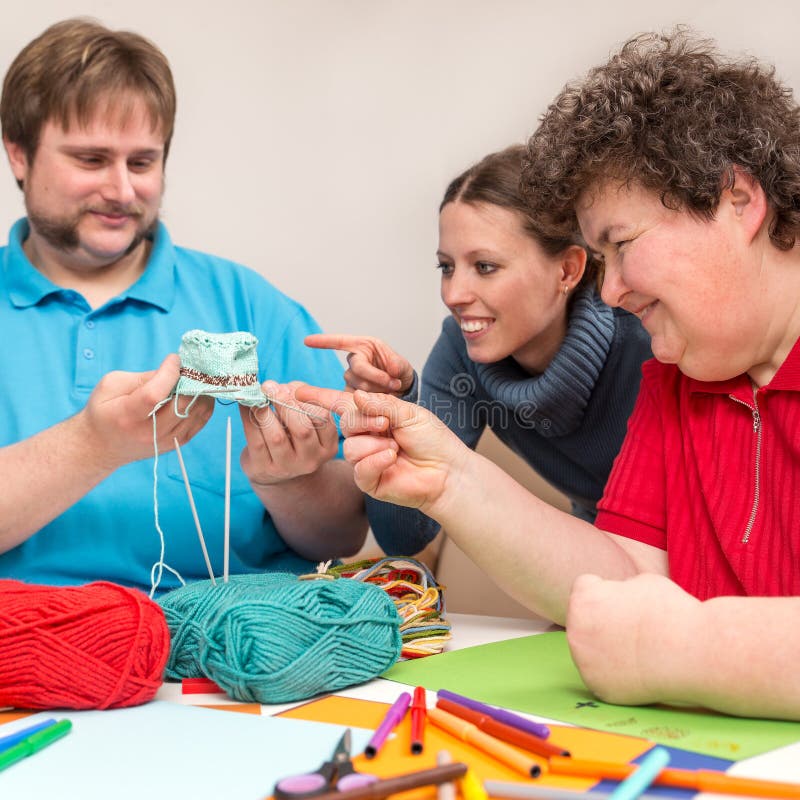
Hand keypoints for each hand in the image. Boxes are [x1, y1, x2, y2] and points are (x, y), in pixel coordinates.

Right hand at [83, 354, 213, 468]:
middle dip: (190, 380)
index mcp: (127, 416)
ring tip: (194, 378)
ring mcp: (165, 441)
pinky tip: (198, 392)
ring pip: (196, 412)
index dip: (169, 373)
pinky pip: (200, 421)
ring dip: (200, 391)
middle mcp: (148, 433)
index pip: (155, 394)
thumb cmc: (104, 411)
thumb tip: (173, 371)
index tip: (173, 359)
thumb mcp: (111, 386)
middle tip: (189, 367)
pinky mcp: (176, 443)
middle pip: (182, 404)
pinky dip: (203, 404)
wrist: (102, 446)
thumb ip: (142, 378)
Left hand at [240, 381, 338, 485]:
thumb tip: (280, 387)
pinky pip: (256, 441)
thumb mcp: (304, 420)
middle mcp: (311, 460)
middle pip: (302, 429)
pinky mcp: (263, 468)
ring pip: (277, 436)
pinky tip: (245, 405)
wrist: (275, 473)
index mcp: (327, 446)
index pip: (323, 419)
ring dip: (265, 411)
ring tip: (257, 396)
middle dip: (285, 403)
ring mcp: (287, 467)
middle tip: (271, 387)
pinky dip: (248, 418)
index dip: (306, 399)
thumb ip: (299, 398)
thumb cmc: (292, 437)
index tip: (289, 386)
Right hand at [294, 386, 469, 514]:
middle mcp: (366, 437)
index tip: (297, 389)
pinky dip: (376, 460)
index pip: (341, 405)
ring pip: (350, 446)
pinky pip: (359, 468)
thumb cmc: (433, 441)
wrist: (448, 472)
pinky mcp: (368, 481)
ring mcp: (365, 460)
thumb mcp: (409, 414)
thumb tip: (356, 397)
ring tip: (397, 447)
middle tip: (388, 426)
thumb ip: (381, 405)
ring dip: (375, 444)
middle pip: (345, 423)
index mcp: (373, 416)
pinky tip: (392, 459)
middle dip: (366, 421)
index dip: (319, 397)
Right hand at [304, 334, 413, 394]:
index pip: (340, 342)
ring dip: (376, 389)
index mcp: (363, 346)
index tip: (306, 341)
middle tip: (394, 383)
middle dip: (377, 377)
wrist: (400, 391)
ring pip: (357, 385)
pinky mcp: (350, 395)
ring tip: (390, 389)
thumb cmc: (398, 372)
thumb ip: (398, 364)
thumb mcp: (402, 364)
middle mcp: (354, 360)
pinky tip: (379, 398)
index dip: (323, 342)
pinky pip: (355, 398)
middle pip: (358, 368)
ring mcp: (350, 378)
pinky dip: (370, 400)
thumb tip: (392, 368)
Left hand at [566, 573, 698, 705]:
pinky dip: (615, 672)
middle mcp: (575, 630)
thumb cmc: (669, 611)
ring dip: (605, 646)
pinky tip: (637, 668)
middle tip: (631, 627)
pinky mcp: (597, 686)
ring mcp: (583, 662)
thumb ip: (616, 588)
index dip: (608, 591)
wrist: (692, 653)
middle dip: (601, 619)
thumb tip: (612, 597)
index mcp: (583, 599)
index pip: (584, 587)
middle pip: (583, 619)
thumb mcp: (640, 580)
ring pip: (589, 648)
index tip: (628, 602)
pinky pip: (600, 674)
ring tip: (637, 647)